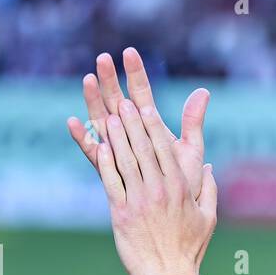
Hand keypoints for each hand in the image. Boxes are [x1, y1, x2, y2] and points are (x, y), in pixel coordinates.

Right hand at [66, 47, 209, 202]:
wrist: (174, 222)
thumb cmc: (185, 188)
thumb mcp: (190, 152)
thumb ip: (192, 123)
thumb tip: (204, 91)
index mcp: (151, 130)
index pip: (142, 94)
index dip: (136, 74)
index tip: (129, 51)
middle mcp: (131, 139)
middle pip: (118, 103)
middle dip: (110, 80)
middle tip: (102, 58)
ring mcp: (118, 154)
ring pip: (102, 123)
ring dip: (93, 101)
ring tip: (87, 79)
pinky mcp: (110, 173)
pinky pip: (93, 154)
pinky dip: (83, 138)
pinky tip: (72, 122)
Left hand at [94, 92, 216, 274]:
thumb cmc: (189, 250)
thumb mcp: (207, 218)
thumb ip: (209, 190)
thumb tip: (210, 169)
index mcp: (180, 189)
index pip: (165, 150)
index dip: (153, 127)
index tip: (145, 108)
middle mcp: (160, 191)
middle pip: (144, 149)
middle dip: (133, 123)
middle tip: (123, 102)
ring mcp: (140, 201)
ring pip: (127, 161)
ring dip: (117, 137)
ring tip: (109, 116)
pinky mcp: (122, 214)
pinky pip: (112, 182)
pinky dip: (105, 163)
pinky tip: (99, 146)